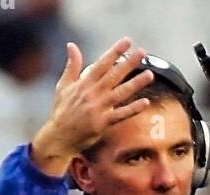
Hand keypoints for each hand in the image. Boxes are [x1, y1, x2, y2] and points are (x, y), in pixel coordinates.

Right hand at [29, 37, 155, 175]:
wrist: (58, 138)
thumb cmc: (61, 112)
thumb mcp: (63, 86)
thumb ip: (71, 66)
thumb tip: (71, 45)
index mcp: (84, 83)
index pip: (103, 63)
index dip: (115, 51)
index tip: (128, 41)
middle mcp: (92, 94)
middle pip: (114, 75)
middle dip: (129, 63)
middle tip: (142, 52)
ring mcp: (98, 109)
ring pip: (120, 93)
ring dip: (136, 84)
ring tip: (150, 74)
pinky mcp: (102, 124)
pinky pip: (120, 115)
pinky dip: (132, 109)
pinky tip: (145, 102)